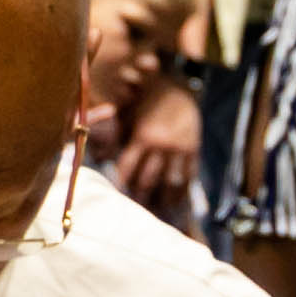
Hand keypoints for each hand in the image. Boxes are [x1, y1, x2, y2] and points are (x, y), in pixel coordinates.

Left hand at [112, 73, 202, 208]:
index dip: (121, 183)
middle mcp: (162, 145)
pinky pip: (189, 176)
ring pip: (171, 183)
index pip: (128, 168)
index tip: (116, 194)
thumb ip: (117, 133)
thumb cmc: (147, 100)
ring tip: (157, 210)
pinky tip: (177, 201)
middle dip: (140, 196)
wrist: (179, 86)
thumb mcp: (129, 112)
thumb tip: (101, 155)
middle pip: (148, 180)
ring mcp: (180, 149)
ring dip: (163, 199)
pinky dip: (183, 191)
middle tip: (134, 208)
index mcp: (143, 136)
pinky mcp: (194, 150)